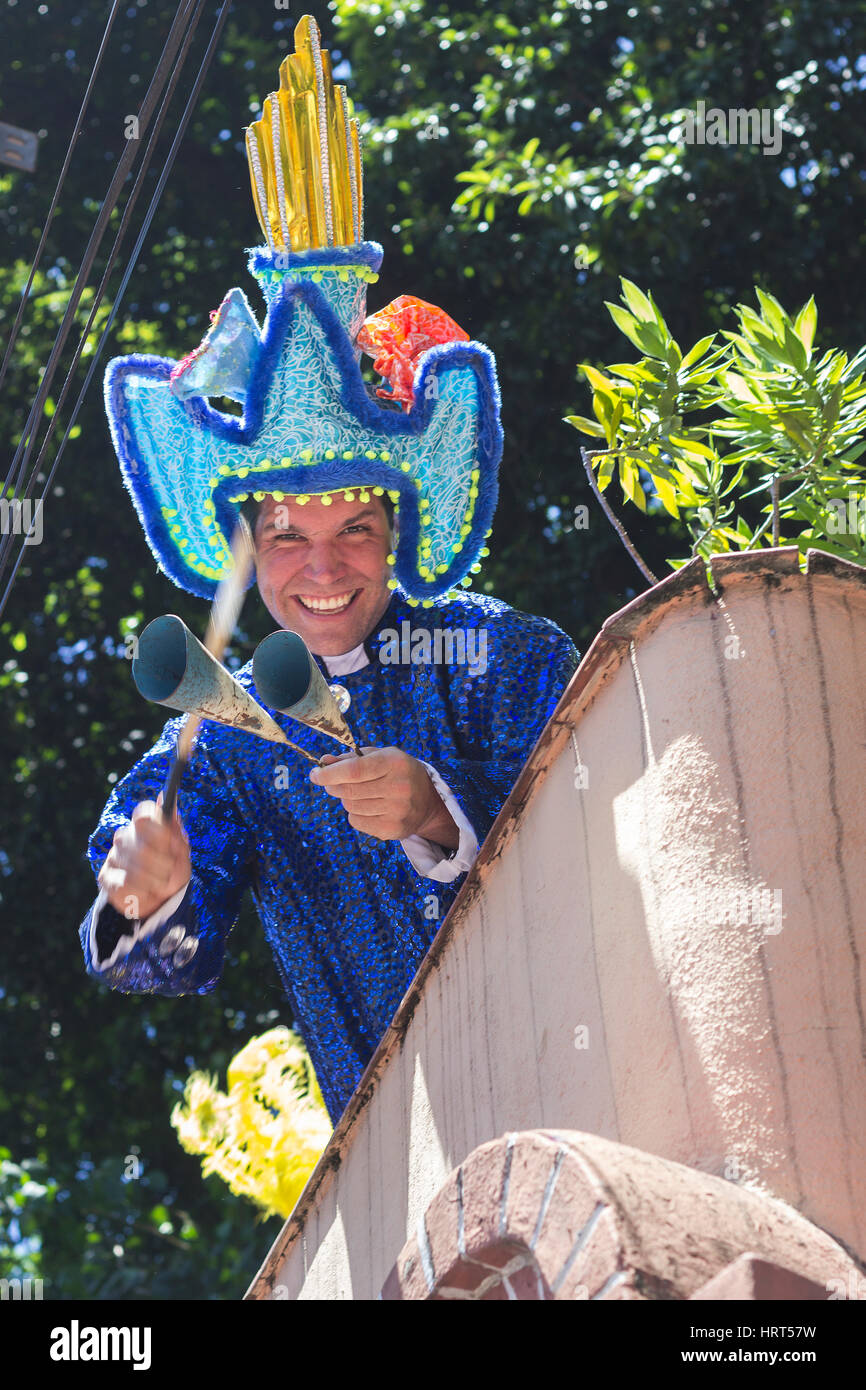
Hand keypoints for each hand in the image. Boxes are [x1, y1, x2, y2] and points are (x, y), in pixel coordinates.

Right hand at [97, 797, 191, 920]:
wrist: (159, 901)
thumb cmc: (172, 871)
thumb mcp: (181, 852)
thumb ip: (174, 828)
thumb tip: (163, 796)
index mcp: (144, 825)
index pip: (144, 814)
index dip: (159, 829)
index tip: (171, 842)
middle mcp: (124, 836)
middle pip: (143, 845)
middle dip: (163, 863)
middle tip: (171, 871)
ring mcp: (113, 855)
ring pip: (135, 867)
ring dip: (155, 880)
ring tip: (160, 884)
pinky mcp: (105, 876)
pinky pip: (125, 884)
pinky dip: (142, 893)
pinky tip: (146, 893)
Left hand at [309, 747, 459, 847]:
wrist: (429, 801)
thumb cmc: (399, 773)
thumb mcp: (380, 756)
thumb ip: (351, 758)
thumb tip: (324, 762)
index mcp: (395, 763)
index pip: (354, 770)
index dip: (330, 773)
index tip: (315, 774)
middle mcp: (399, 787)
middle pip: (349, 790)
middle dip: (333, 786)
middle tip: (330, 782)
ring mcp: (397, 811)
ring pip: (351, 807)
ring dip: (347, 799)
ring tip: (360, 794)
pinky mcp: (393, 830)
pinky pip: (357, 822)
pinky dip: (355, 814)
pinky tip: (369, 807)